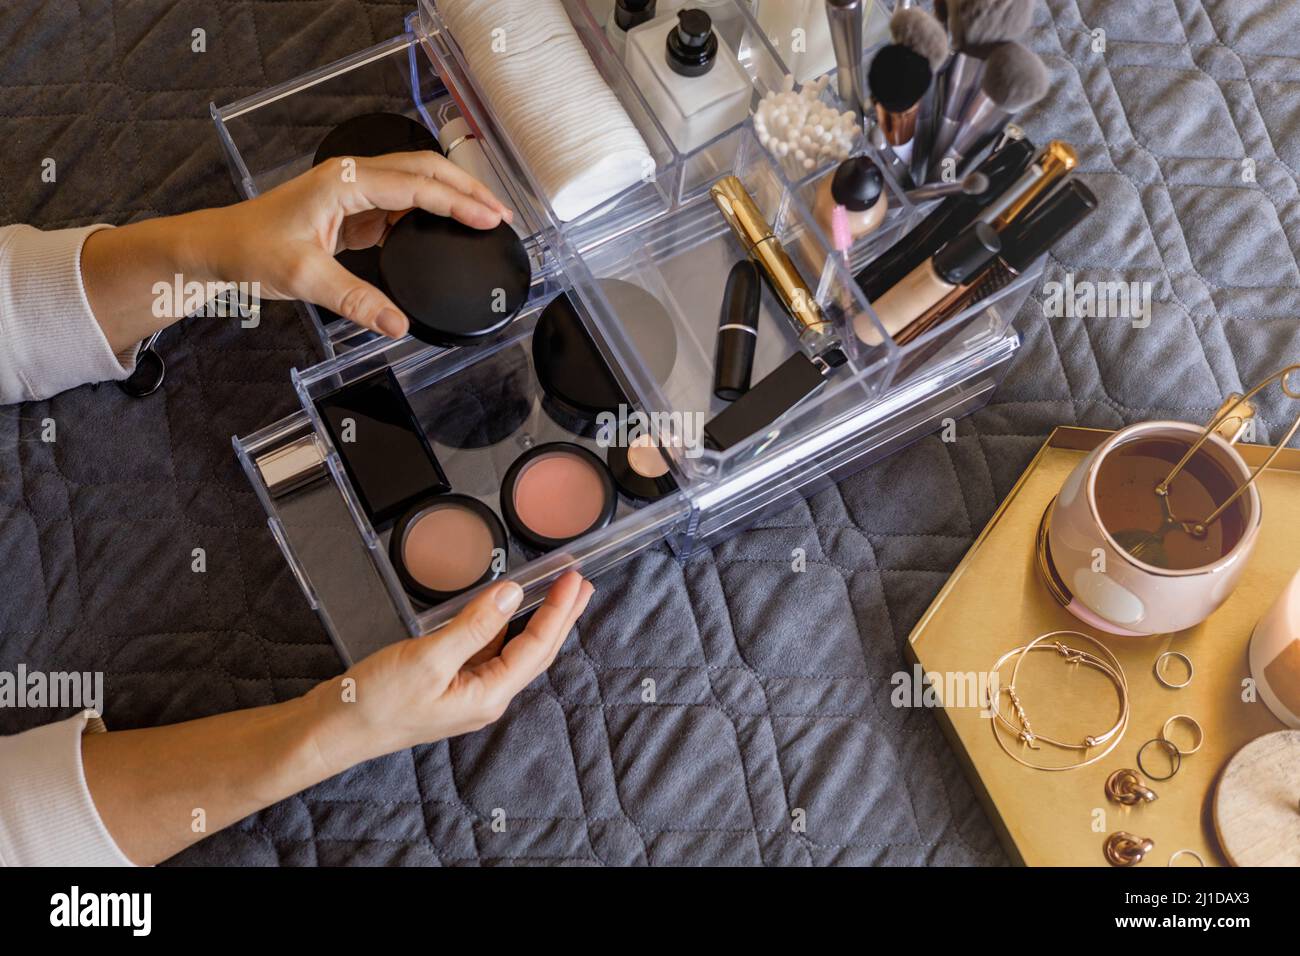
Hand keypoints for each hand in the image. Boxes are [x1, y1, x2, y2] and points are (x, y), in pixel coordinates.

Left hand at [208, 152, 513, 338]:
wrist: (218, 247)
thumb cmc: (250, 248)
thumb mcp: (303, 277)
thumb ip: (354, 300)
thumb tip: (395, 323)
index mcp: (345, 182)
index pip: (416, 186)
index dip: (458, 201)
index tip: (491, 218)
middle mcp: (353, 179)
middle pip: (424, 171)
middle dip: (467, 188)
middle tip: (502, 214)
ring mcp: (353, 193)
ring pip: (415, 184)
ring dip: (451, 197)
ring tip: (484, 219)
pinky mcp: (352, 212)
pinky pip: (401, 205)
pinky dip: (429, 214)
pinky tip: (445, 231)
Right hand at [307, 571, 593, 766]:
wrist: (333, 729)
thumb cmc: (375, 703)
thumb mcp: (428, 659)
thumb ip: (473, 626)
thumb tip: (512, 596)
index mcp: (488, 695)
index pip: (538, 647)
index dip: (560, 612)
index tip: (574, 579)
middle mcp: (485, 697)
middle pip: (535, 651)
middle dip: (560, 616)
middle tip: (581, 584)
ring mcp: (467, 692)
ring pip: (513, 650)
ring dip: (535, 620)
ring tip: (556, 593)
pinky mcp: (447, 683)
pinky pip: (486, 651)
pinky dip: (501, 627)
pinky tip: (505, 610)